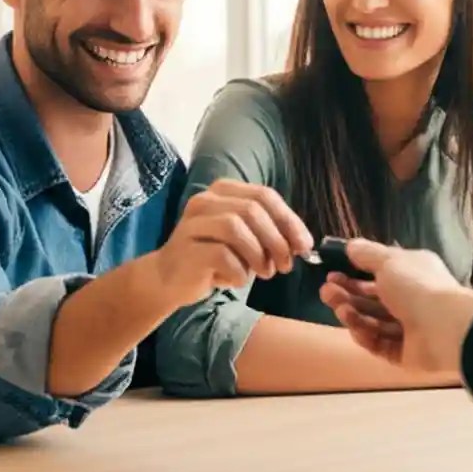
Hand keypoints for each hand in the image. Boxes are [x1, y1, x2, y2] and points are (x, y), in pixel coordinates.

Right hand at [150, 179, 313, 304]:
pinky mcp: (186, 248)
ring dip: (258, 254)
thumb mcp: (245, 241)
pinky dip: (238, 271)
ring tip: (264, 273)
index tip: (304, 246)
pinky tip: (237, 280)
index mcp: (224, 191)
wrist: (169, 279)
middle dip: (276, 240)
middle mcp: (206, 200)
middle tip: (285, 265)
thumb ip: (270, 234)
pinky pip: (220, 255)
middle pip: (252, 210)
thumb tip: (302, 244)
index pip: (264, 196)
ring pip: (235, 227)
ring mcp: (192, 223)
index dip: (289, 220)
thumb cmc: (213, 258)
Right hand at [319, 239, 472, 374]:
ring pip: (374, 322)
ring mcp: (409, 328)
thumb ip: (366, 254)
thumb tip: (350, 246)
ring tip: (339, 310)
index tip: (331, 273)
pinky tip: (355, 329)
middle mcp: (411, 300)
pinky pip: (380, 344)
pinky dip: (366, 336)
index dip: (354, 274)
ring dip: (353, 315)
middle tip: (326, 293)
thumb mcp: (388, 261)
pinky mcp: (405, 353)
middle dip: (348, 295)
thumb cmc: (416, 286)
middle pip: (372, 300)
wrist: (445, 327)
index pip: (379, 274)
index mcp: (412, 274)